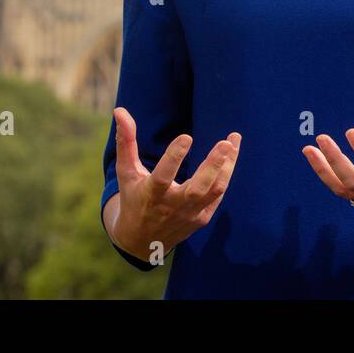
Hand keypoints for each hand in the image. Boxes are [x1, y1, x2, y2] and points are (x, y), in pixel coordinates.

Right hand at [108, 106, 240, 263]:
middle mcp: (173, 206)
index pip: (164, 176)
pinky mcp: (202, 218)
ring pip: (215, 190)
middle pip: (198, 188)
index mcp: (152, 195)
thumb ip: (126, 142)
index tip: (186, 136)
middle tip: (226, 142)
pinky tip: (232, 154)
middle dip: (213, 165)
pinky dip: (226, 174)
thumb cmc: (134, 199)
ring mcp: (190, 214)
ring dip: (227, 166)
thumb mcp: (126, 172)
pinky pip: (219, 195)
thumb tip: (120, 111)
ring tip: (233, 141)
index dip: (174, 157)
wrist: (142, 241)